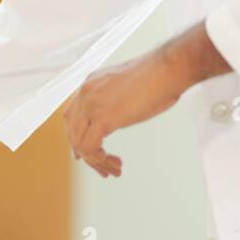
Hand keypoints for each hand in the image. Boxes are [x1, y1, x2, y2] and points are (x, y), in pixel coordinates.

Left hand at [64, 50, 180, 177]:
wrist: (168, 69)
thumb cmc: (158, 77)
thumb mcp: (126, 87)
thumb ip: (114, 100)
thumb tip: (116, 116)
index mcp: (90, 83)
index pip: (71, 116)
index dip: (77, 138)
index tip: (89, 154)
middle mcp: (85, 93)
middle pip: (72, 132)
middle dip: (87, 155)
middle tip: (104, 168)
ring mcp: (91, 105)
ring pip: (79, 143)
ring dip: (96, 162)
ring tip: (114, 170)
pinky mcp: (103, 118)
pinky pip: (90, 147)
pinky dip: (100, 160)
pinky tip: (115, 164)